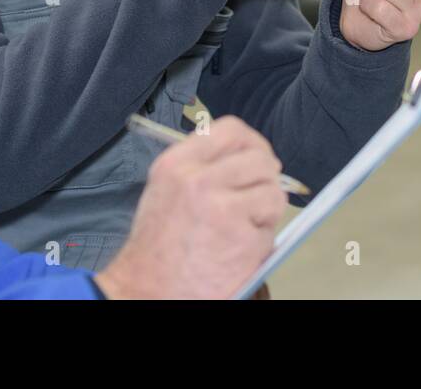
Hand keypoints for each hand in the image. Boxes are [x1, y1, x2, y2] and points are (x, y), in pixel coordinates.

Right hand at [95, 116, 286, 298]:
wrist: (147, 290)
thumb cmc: (158, 245)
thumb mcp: (166, 188)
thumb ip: (201, 165)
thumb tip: (244, 156)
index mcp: (178, 164)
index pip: (232, 130)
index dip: (252, 143)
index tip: (256, 158)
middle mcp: (198, 180)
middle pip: (261, 158)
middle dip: (266, 178)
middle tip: (257, 196)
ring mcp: (222, 208)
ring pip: (273, 191)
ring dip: (266, 210)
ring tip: (243, 226)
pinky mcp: (242, 239)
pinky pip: (271, 228)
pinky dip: (262, 239)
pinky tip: (238, 248)